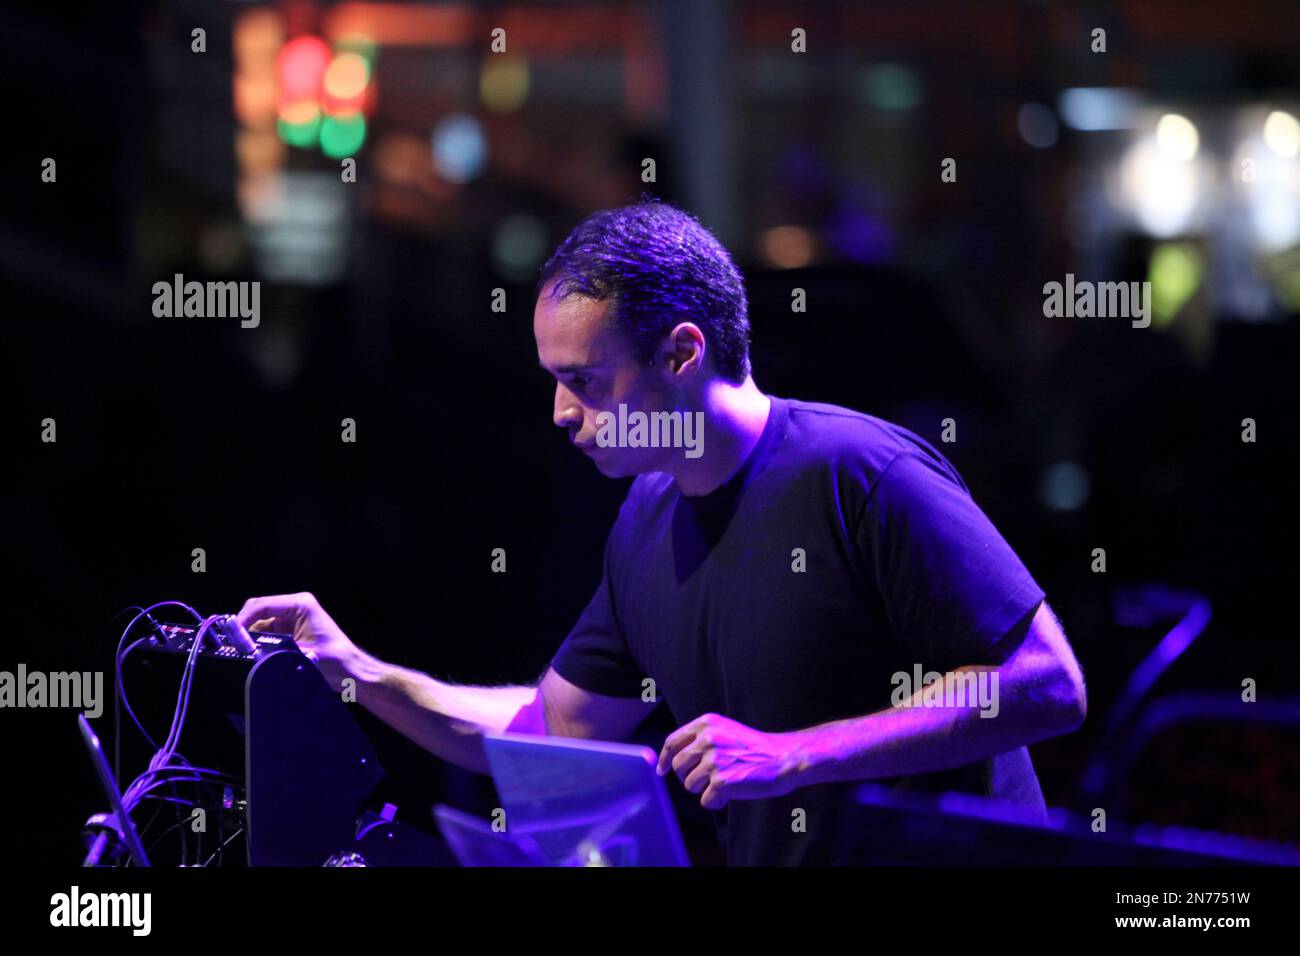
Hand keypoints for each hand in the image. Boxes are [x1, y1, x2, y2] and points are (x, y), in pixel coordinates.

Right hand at [236, 592, 363, 692]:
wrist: (350, 671)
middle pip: (258, 610)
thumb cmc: (335, 660)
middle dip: (245, 626)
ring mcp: (292, 617)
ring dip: (251, 636)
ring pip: (260, 622)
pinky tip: (254, 653)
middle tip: (234, 645)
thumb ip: (274, 650)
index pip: (263, 605)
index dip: (244, 618)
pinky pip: (266, 632)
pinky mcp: (290, 630)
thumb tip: (248, 651)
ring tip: (244, 652)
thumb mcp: (302, 654)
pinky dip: (259, 642)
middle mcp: (295, 606)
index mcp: (301, 604)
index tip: (233, 635)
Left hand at [656, 713, 804, 809]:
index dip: (664, 759)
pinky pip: (705, 800)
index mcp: (707, 724)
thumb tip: (672, 759)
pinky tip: (729, 796)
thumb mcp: (725, 731)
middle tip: (706, 780)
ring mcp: (715, 760)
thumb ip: (700, 739)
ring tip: (723, 784)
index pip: (672, 742)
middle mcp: (708, 738)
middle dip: (688, 778)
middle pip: (678, 766)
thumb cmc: (754, 748)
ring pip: (690, 785)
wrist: (783, 759)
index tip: (662, 770)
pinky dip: (715, 802)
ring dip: (704, 790)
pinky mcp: (723, 781)